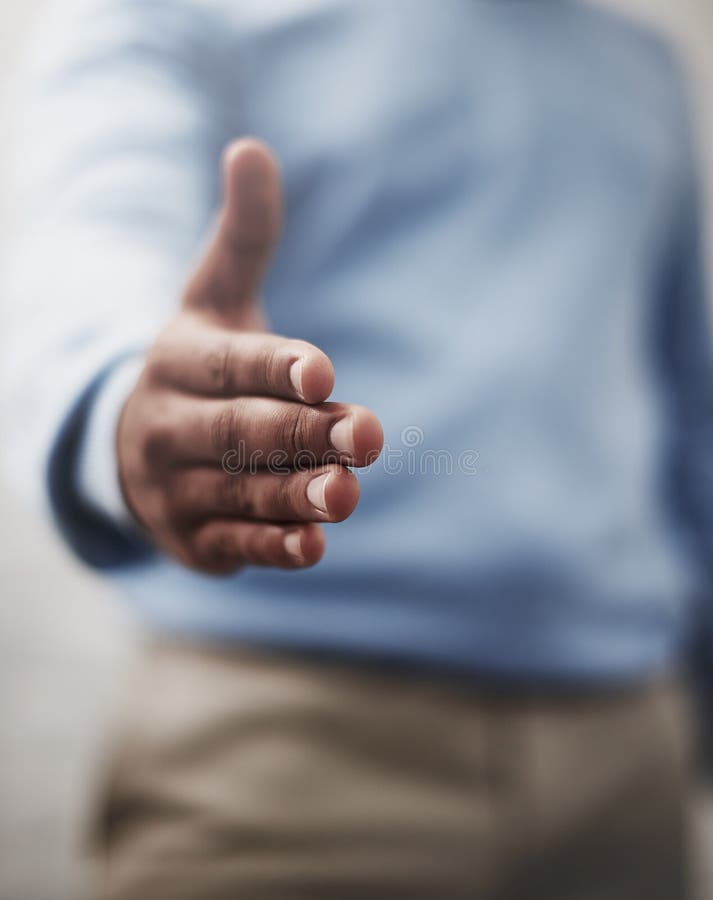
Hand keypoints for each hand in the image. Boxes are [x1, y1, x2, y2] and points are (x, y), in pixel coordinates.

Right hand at [117, 139, 382, 573]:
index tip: (324, 373)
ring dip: (297, 494)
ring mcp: (177, 489)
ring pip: (242, 490)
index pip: (232, 365)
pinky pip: (236, 543)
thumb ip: (243, 237)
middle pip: (242, 431)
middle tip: (369, 437)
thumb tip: (251, 147)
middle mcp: (169, 426)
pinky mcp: (193, 540)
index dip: (276, 368)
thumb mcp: (212, 300)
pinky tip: (313, 545)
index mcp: (179, 362)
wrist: (131, 446)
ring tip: (348, 494)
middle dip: (304, 435)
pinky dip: (273, 546)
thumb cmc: (197, 368)